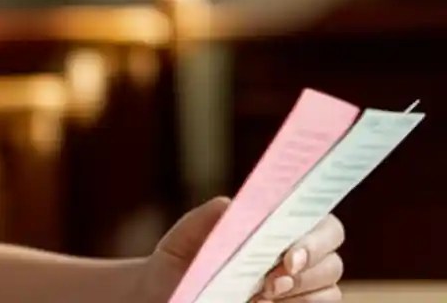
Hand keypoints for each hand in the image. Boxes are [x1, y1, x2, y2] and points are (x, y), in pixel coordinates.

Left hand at [138, 198, 345, 301]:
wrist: (165, 302)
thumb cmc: (178, 268)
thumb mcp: (179, 244)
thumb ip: (201, 221)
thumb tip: (229, 204)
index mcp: (275, 228)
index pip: (321, 222)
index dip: (314, 238)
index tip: (290, 256)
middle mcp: (296, 257)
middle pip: (333, 260)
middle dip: (308, 271)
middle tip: (271, 283)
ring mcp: (300, 290)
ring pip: (330, 290)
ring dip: (300, 294)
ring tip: (258, 298)